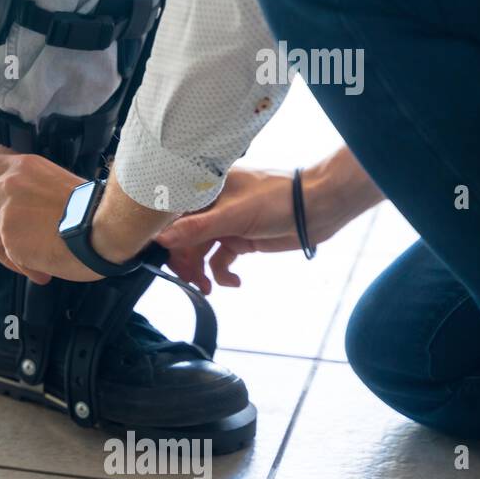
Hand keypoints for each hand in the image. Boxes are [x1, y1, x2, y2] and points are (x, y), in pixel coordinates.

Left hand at [0, 146, 101, 283]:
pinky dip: (20, 265)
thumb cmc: (93, 210)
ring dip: (6, 250)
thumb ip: (33, 187)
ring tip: (34, 259)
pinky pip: (2, 255)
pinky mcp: (7, 235)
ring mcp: (6, 210)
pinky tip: (41, 269)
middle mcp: (10, 184)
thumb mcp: (59, 182)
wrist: (104, 226)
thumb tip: (22, 202)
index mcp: (25, 167)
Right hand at [156, 150, 381, 292]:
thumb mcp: (232, 215)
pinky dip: (224, 273)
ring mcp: (225, 223)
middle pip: (184, 238)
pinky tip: (233, 282)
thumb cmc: (276, 199)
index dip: (165, 238)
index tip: (161, 259)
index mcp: (204, 189)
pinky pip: (222, 259)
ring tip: (206, 288)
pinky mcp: (240, 239)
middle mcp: (211, 206)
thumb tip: (160, 239)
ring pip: (202, 251)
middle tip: (190, 280)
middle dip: (186, 261)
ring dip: (202, 271)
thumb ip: (195, 229)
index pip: (172, 215)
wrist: (318, 209)